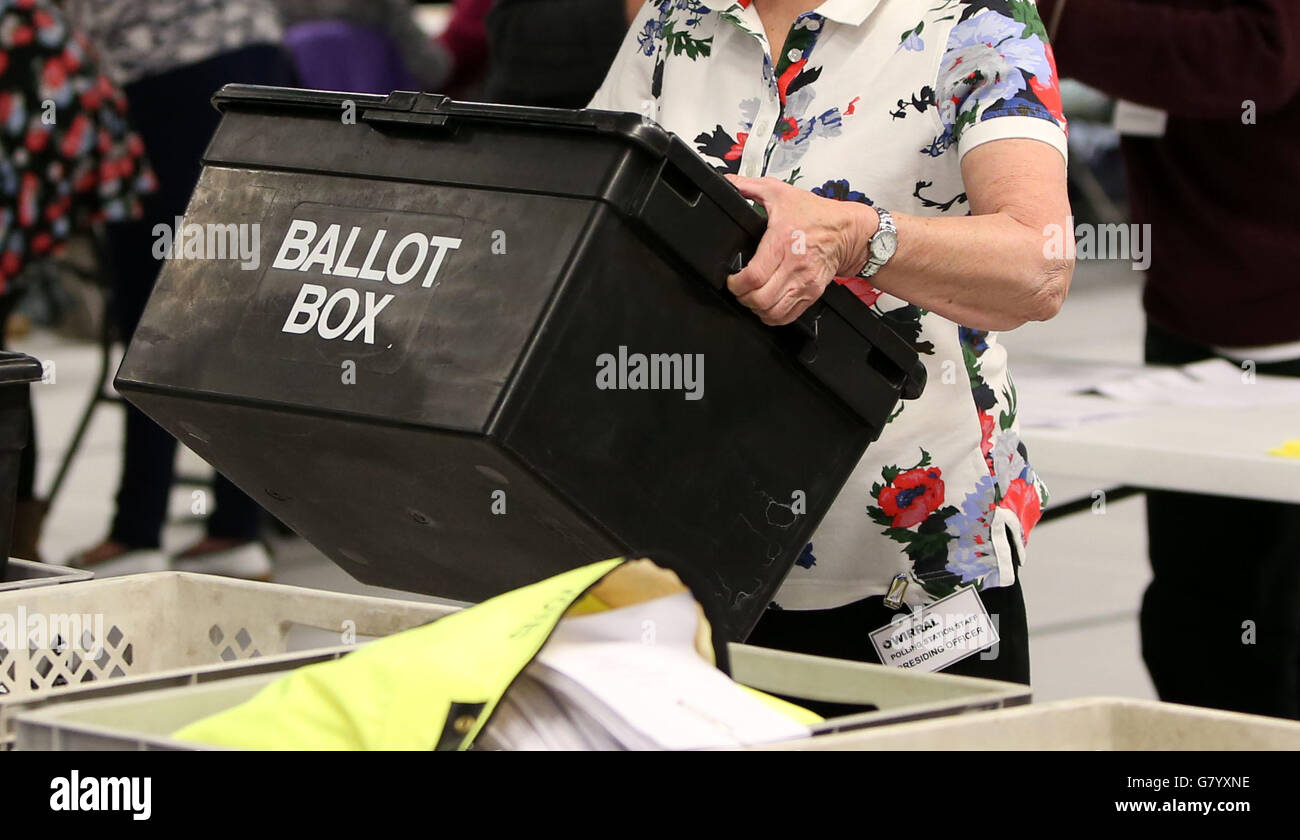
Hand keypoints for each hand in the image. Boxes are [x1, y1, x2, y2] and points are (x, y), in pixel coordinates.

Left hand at [724, 175, 877, 325]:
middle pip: (760, 299)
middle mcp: (794, 267)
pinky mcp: (812, 294)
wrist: (848, 231)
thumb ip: (750, 187)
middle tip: (739, 289)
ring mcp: (805, 284)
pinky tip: (767, 305)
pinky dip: (773, 317)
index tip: (731, 279)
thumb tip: (728, 183)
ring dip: (756, 309)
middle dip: (742, 298)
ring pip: (772, 312)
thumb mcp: (780, 192)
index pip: (753, 277)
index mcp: (782, 242)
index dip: (735, 284)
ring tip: (752, 297)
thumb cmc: (816, 214)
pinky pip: (788, 317)